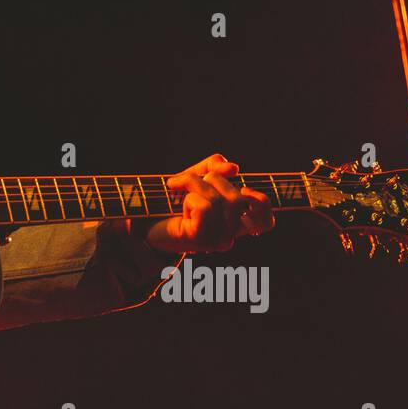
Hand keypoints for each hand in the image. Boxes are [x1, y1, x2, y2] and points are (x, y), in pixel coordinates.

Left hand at [146, 153, 273, 253]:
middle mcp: (229, 235)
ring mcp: (215, 240)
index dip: (262, 203)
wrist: (141, 215)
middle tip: (190, 180)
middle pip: (239, 198)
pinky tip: (179, 205)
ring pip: (218, 199)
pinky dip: (188, 197)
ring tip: (177, 188)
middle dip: (212, 178)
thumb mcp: (197, 176)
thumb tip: (234, 167)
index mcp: (234, 223)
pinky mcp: (199, 239)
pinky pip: (204, 206)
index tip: (243, 189)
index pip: (265, 221)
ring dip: (193, 183)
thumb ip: (216, 168)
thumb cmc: (171, 198)